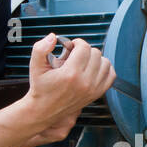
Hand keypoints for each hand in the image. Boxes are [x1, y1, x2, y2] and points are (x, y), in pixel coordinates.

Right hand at [0, 34, 115, 146]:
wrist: (44, 110)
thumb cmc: (41, 87)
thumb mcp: (35, 66)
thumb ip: (41, 48)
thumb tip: (53, 37)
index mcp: (70, 74)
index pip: (84, 48)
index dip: (77, 42)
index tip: (71, 46)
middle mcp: (84, 82)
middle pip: (95, 53)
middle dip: (85, 50)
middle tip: (75, 54)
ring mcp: (92, 89)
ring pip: (105, 63)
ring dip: (96, 58)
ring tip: (84, 61)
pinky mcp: (96, 94)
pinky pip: (111, 76)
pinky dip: (105, 69)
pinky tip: (94, 68)